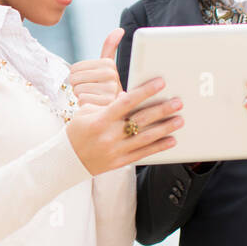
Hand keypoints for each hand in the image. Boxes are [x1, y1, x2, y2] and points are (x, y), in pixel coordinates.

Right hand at [67, 77, 181, 174]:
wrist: (66, 160)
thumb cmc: (76, 132)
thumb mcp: (85, 113)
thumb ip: (106, 105)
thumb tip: (126, 97)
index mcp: (100, 120)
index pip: (126, 102)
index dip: (145, 91)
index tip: (160, 83)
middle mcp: (109, 135)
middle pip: (140, 120)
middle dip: (161, 110)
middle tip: (178, 102)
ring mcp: (115, 150)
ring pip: (145, 138)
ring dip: (165, 128)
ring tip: (179, 120)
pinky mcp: (119, 162)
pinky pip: (142, 154)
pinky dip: (158, 147)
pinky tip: (171, 140)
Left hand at [68, 28, 124, 106]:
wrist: (117, 109)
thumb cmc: (107, 87)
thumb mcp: (108, 67)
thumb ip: (110, 47)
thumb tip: (119, 29)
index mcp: (108, 64)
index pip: (74, 68)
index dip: (77, 76)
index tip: (89, 80)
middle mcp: (112, 75)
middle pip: (74, 78)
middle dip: (78, 85)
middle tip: (90, 90)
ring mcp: (110, 90)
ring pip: (77, 90)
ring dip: (82, 95)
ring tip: (94, 97)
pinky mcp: (105, 104)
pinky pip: (82, 100)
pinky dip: (85, 104)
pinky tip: (95, 105)